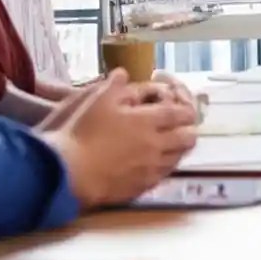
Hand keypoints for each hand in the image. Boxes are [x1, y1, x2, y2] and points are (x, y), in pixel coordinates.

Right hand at [41, 69, 198, 209]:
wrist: (71, 173)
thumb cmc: (84, 133)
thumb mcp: (98, 100)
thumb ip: (115, 85)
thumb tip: (123, 73)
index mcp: (150, 121)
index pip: (183, 113)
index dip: (185, 108)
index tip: (178, 106)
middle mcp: (158, 145)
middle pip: (189, 137)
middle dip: (188, 129)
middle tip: (177, 125)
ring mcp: (153, 168)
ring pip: (180, 157)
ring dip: (178, 147)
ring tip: (166, 142)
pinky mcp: (144, 186)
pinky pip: (165, 174)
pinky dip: (165, 165)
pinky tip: (152, 161)